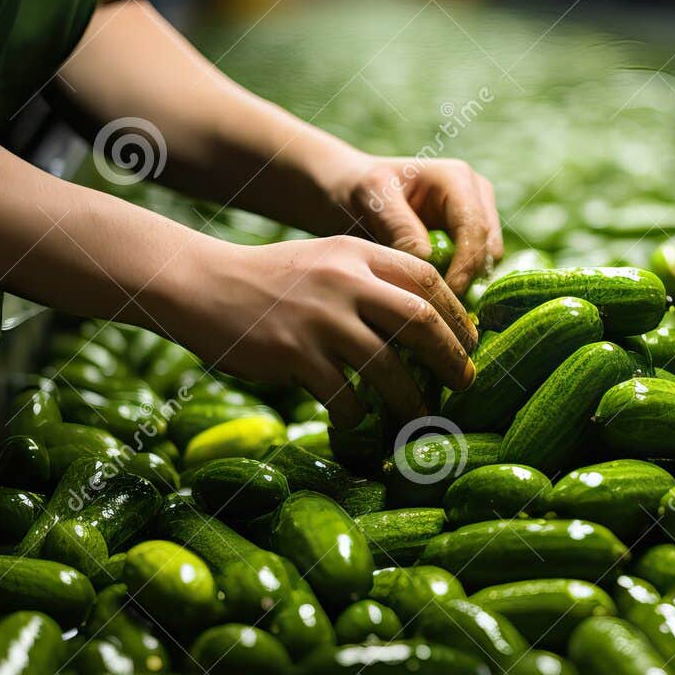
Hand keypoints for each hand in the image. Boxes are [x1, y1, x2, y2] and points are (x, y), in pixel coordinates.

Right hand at [163, 235, 477, 427]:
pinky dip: (358, 414)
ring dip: (412, 399)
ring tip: (421, 417)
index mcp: (357, 254)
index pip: (427, 278)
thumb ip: (371, 279)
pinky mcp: (294, 353)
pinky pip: (343, 394)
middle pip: (420, 320)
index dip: (457, 314)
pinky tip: (358, 420)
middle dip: (452, 358)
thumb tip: (428, 321)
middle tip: (466, 383)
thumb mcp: (328, 260)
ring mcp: (319, 318)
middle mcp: (344, 281)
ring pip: (388, 366)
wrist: (204, 284)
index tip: (470, 343)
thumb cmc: (274, 280)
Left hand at [327, 152, 503, 295]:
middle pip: (488, 247)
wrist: (355, 191)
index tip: (448, 294)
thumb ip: (399, 226)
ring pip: (488, 261)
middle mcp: (477, 196)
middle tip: (442, 307)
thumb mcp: (373, 199)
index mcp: (458, 179)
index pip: (474, 227)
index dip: (466, 264)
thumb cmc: (363, 190)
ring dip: (468, 284)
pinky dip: (462, 284)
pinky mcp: (472, 238)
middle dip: (470, 277)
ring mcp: (479, 217)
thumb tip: (428, 259)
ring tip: (438, 304)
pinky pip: (477, 268)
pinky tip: (438, 298)